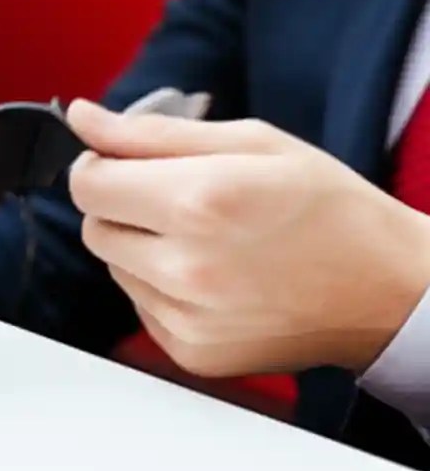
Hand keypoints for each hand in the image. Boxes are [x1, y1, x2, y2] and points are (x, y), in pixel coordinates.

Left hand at [66, 99, 429, 375]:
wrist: (387, 290)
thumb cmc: (329, 208)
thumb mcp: (251, 143)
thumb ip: (151, 133)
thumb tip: (83, 118)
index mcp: (199, 202)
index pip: (87, 185)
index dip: (100, 166)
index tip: (123, 164)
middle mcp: (186, 267)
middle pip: (94, 227)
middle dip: (123, 207)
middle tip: (181, 201)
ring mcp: (187, 318)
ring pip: (115, 268)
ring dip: (142, 248)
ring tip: (208, 240)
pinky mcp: (192, 352)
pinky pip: (141, 307)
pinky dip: (163, 288)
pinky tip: (215, 277)